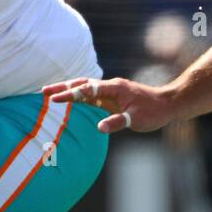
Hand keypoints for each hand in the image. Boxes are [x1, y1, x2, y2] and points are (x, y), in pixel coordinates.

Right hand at [43, 77, 176, 134]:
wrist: (168, 104)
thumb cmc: (154, 111)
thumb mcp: (136, 120)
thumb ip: (118, 122)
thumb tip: (99, 127)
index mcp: (114, 88)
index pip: (87, 89)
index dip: (69, 94)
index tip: (52, 99)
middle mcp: (111, 87)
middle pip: (82, 84)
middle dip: (62, 87)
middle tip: (43, 91)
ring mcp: (112, 91)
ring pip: (86, 88)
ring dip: (69, 90)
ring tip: (50, 94)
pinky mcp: (114, 97)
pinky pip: (92, 95)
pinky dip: (79, 96)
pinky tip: (71, 102)